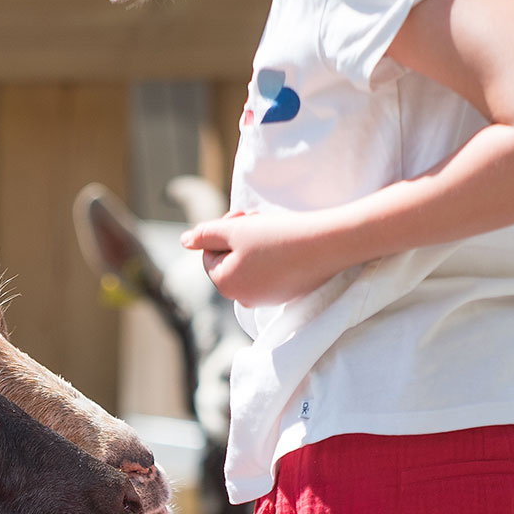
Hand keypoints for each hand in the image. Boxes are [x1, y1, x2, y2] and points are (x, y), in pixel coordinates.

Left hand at [181, 210, 347, 306]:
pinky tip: (286, 240)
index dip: (221, 230)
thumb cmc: (278, 235)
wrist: (329, 244)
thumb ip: (204, 234)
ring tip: (271, 226)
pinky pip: (268, 270)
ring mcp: (267, 298)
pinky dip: (271, 253)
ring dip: (253, 240)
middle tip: (253, 217)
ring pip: (248, 263)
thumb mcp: (235, 230)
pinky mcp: (287, 293)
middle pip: (228, 259)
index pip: (209, 254)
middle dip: (237, 235)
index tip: (241, 216)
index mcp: (226, 285)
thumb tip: (184, 241)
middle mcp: (244, 298)